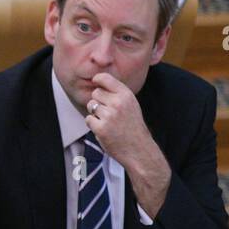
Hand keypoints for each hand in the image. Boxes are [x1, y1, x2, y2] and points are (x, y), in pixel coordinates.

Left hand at [86, 72, 169, 215]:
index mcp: (126, 95)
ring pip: (91, 106)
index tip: (96, 81)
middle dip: (98, 102)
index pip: (104, 78)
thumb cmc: (133, 128)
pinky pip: (88, 119)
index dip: (97, 79)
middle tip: (109, 113)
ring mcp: (109, 115)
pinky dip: (94, 125)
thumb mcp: (131, 105)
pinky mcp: (101, 128)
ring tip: (109, 122)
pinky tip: (105, 130)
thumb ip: (117, 94)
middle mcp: (118, 103)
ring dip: (96, 114)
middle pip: (95, 93)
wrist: (140, 150)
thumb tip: (98, 80)